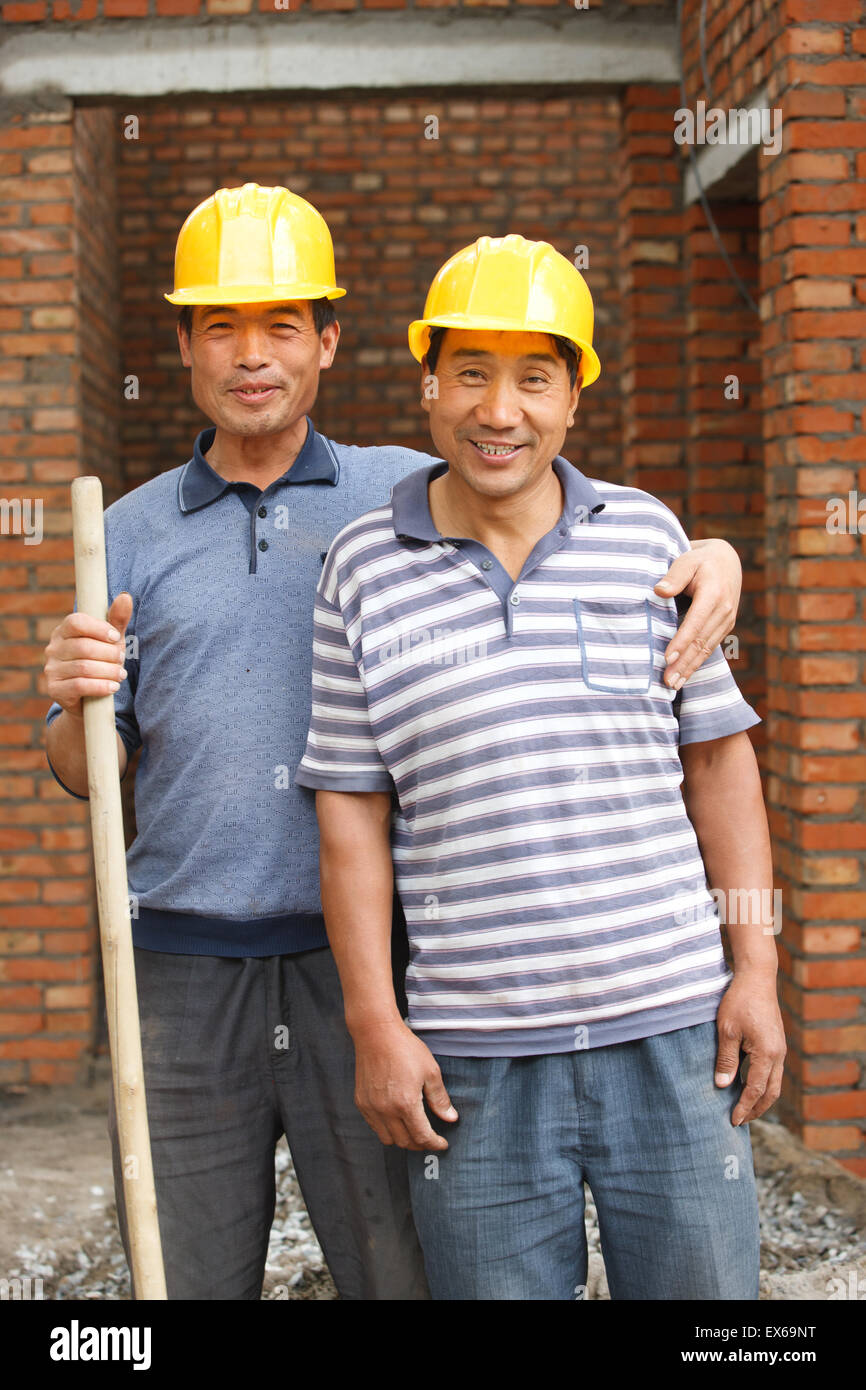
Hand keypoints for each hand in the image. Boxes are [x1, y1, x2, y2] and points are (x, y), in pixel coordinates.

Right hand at [43, 592, 132, 717]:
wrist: (89, 697)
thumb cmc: (101, 661)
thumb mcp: (111, 640)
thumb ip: (117, 619)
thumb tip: (125, 597)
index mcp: (64, 631)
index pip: (76, 622)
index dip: (99, 628)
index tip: (116, 637)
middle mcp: (53, 648)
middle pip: (84, 647)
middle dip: (109, 654)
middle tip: (122, 660)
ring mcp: (51, 669)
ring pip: (84, 667)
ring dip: (109, 671)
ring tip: (121, 674)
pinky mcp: (55, 689)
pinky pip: (80, 685)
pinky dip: (101, 686)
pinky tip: (113, 687)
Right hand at [353, 1018, 457, 1150]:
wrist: (376, 1033)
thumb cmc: (406, 1049)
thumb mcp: (430, 1071)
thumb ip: (440, 1099)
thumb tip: (451, 1118)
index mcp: (406, 1103)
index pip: (422, 1137)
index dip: (434, 1144)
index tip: (443, 1144)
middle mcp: (386, 1110)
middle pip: (404, 1142)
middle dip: (420, 1144)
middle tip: (430, 1138)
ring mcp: (371, 1107)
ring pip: (387, 1139)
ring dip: (402, 1139)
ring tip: (413, 1130)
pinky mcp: (361, 1102)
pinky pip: (374, 1126)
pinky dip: (387, 1129)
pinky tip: (396, 1119)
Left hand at [654, 538, 741, 687]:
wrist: (727, 560)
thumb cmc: (700, 560)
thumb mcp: (686, 560)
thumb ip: (674, 575)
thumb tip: (659, 591)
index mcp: (714, 593)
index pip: (695, 622)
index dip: (681, 641)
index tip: (667, 658)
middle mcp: (724, 610)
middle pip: (701, 641)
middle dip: (684, 663)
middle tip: (667, 682)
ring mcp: (727, 620)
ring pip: (707, 649)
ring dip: (690, 668)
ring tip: (673, 685)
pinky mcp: (725, 626)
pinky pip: (710, 648)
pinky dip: (697, 663)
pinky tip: (684, 675)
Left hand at [714, 971, 785, 1125]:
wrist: (757, 978)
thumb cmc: (739, 1002)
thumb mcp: (726, 1030)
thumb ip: (726, 1059)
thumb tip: (723, 1086)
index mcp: (767, 1054)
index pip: (755, 1090)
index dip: (744, 1107)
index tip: (733, 1121)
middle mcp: (778, 1055)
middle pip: (770, 1092)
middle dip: (756, 1109)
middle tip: (740, 1121)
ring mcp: (780, 1049)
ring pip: (774, 1084)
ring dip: (761, 1099)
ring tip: (744, 1109)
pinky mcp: (776, 1043)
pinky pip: (773, 1072)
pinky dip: (763, 1084)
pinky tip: (748, 1085)